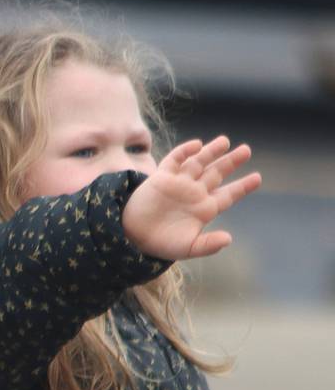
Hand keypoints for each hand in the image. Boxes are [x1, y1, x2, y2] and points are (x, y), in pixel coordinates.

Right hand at [121, 136, 261, 260]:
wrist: (132, 237)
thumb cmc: (161, 244)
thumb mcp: (187, 248)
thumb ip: (208, 245)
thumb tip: (228, 239)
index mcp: (204, 209)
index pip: (228, 194)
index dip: (242, 186)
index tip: (257, 178)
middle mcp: (194, 193)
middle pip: (217, 173)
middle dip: (231, 162)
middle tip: (246, 150)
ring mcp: (179, 183)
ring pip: (199, 162)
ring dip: (211, 151)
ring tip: (225, 141)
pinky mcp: (162, 177)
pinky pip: (175, 159)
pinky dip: (185, 151)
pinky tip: (197, 145)